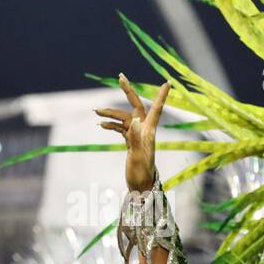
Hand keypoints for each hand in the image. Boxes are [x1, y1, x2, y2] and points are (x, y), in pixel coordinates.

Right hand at [95, 74, 171, 191]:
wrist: (140, 187)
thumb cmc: (141, 174)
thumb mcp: (138, 156)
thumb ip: (136, 137)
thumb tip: (135, 118)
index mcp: (149, 132)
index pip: (156, 109)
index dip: (162, 95)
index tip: (168, 82)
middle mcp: (144, 131)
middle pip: (136, 106)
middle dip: (128, 91)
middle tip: (120, 76)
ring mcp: (137, 136)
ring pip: (124, 118)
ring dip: (110, 114)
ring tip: (96, 112)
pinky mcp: (130, 142)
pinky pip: (120, 128)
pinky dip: (111, 125)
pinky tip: (101, 126)